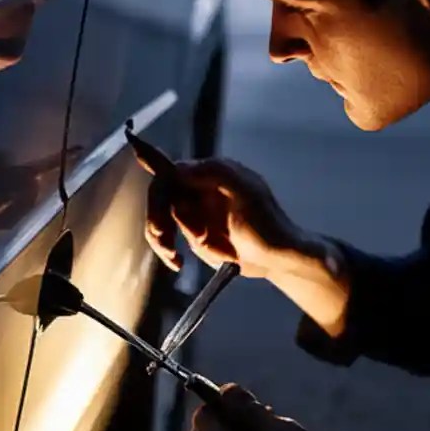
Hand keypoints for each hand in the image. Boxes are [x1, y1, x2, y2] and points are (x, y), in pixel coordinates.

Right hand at [137, 155, 313, 278]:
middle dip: (158, 218)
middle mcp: (198, 188)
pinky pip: (169, 238)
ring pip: (161, 219)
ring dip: (164, 238)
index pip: (171, 174)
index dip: (158, 189)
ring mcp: (195, 211)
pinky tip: (177, 262)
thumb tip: (178, 167)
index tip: (152, 211)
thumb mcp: (244, 191)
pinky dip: (168, 251)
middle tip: (164, 240)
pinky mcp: (195, 232)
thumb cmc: (266, 222)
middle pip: (161, 196)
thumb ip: (214, 174)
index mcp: (210, 173)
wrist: (276, 257)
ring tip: (174, 256)